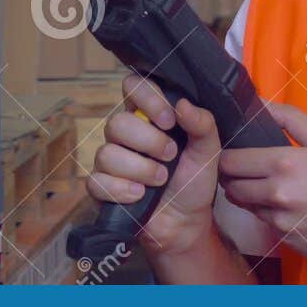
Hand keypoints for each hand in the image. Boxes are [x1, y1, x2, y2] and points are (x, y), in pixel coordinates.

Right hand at [85, 74, 221, 255]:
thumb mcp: (208, 150)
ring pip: (107, 153)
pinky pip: (97, 182)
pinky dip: (122, 189)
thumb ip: (202, 124)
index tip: (169, 120)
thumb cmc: (194, 179)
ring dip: (140, 169)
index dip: (147, 98)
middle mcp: (124, 133)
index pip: (132, 85)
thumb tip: (182, 104)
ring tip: (160, 180)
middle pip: (117, 122)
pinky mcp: (101, 186)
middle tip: (171, 155)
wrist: (186, 220)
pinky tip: (140, 195)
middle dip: (148, 141)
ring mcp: (110, 159)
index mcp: (147, 115)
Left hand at [218, 102, 306, 262]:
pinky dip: (269, 213)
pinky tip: (288, 207)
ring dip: (249, 196)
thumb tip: (260, 103)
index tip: (235, 152)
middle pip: (230, 185)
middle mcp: (277, 194)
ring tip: (267, 186)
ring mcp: (280, 220)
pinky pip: (264, 222)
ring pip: (244, 205)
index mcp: (284, 163)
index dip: (227, 156)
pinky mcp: (285, 240)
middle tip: (246, 170)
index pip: (230, 161)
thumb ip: (289, 119)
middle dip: (233, 177)